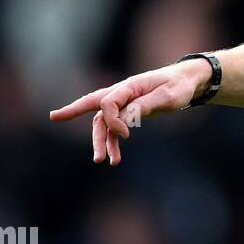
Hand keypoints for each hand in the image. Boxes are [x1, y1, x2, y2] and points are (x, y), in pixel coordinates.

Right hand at [48, 59, 211, 164]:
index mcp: (129, 86)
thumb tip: (123, 117)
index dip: (113, 120)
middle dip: (74, 113)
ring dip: (101, 142)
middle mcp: (122, 93)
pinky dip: (113, 143)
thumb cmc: (178, 86)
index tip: (127, 134)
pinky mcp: (129, 113)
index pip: (107, 102)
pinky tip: (115, 159)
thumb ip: (144, 105)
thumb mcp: (167, 96)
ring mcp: (124, 104)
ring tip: (102, 161)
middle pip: (95, 108)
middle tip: (55, 118)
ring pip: (103, 123)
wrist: (189, 83)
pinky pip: (114, 129)